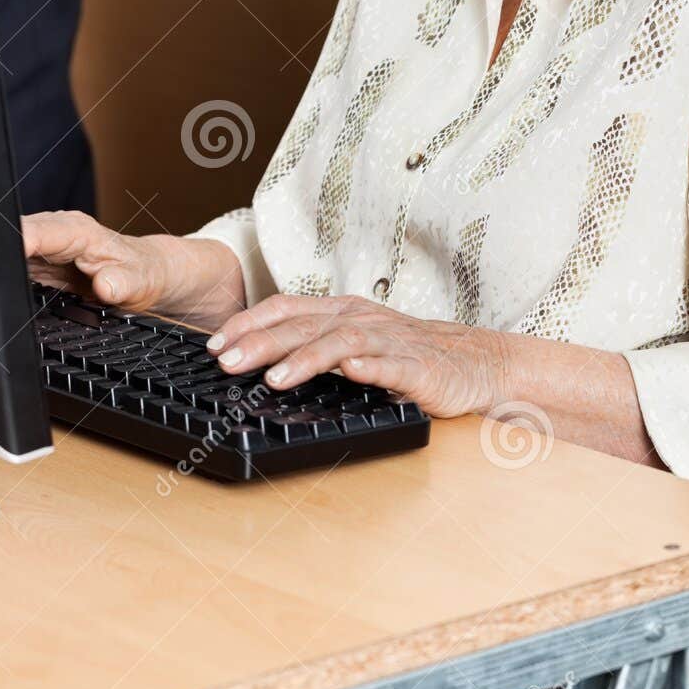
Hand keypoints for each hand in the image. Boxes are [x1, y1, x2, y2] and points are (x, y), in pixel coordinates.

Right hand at [20, 209, 243, 325]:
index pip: (34, 232)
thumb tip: (107, 284)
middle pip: (8, 240)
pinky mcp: (35, 267)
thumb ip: (124, 282)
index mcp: (75, 230)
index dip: (12, 244)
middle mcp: (53, 235)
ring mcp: (42, 251)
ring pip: (4, 255)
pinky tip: (2, 295)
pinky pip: (10, 270)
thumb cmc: (146, 273)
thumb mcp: (141, 281)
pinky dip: (3, 282)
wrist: (151, 277)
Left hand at [205, 293, 510, 417]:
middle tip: (226, 362)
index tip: (214, 344)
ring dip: (304, 359)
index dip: (249, 323)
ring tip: (273, 379)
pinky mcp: (417, 367)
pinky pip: (390, 365)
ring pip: (340, 343)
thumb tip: (256, 360)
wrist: (473, 363)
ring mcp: (389, 342)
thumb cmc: (408, 354)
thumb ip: (314, 346)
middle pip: (304, 326)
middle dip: (261, 343)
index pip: (286, 309)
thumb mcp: (355, 343)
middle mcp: (361, 320)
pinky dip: (368, 367)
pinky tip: (350, 374)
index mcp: (342, 312)